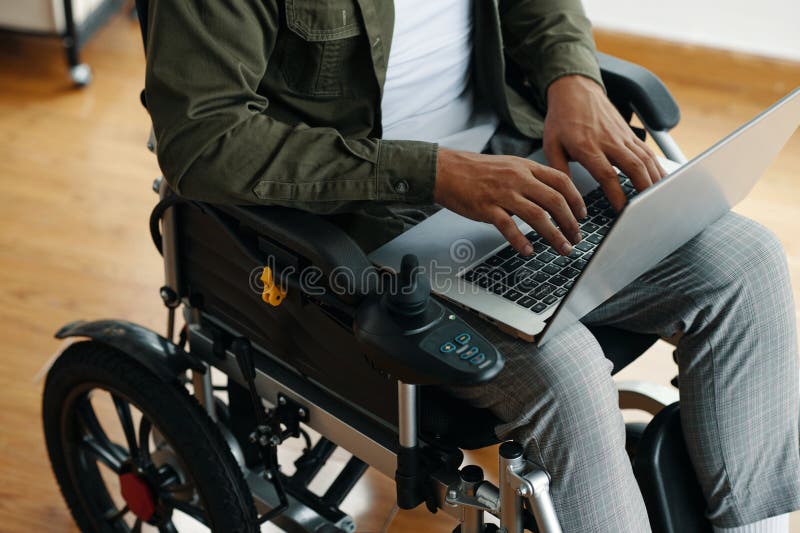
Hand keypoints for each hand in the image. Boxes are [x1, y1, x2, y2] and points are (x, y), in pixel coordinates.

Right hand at [433, 148, 585, 255]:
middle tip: (576, 238)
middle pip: (555, 201)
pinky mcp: (487, 208)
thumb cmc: (476, 171)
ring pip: (537, 216)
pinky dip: (521, 241)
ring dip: (554, 236)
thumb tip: (550, 198)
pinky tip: (529, 251)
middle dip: (570, 223)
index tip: (582, 215)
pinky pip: (509, 227)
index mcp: (526, 167)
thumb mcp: (509, 166)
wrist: (446, 171)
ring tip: (563, 248)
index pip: (561, 181)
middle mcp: (518, 178)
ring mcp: (502, 193)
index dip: (576, 200)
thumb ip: (530, 179)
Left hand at [543, 75, 665, 210]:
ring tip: (661, 200)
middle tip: (649, 209)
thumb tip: (566, 196)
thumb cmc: (561, 119)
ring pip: (645, 159)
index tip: (622, 211)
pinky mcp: (630, 134)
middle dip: (644, 189)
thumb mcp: (551, 145)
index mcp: (587, 146)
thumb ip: (559, 171)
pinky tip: (662, 182)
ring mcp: (622, 137)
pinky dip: (657, 168)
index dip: (617, 194)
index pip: (606, 174)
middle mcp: (609, 141)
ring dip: (655, 180)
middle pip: (634, 166)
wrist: (575, 90)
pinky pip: (648, 152)